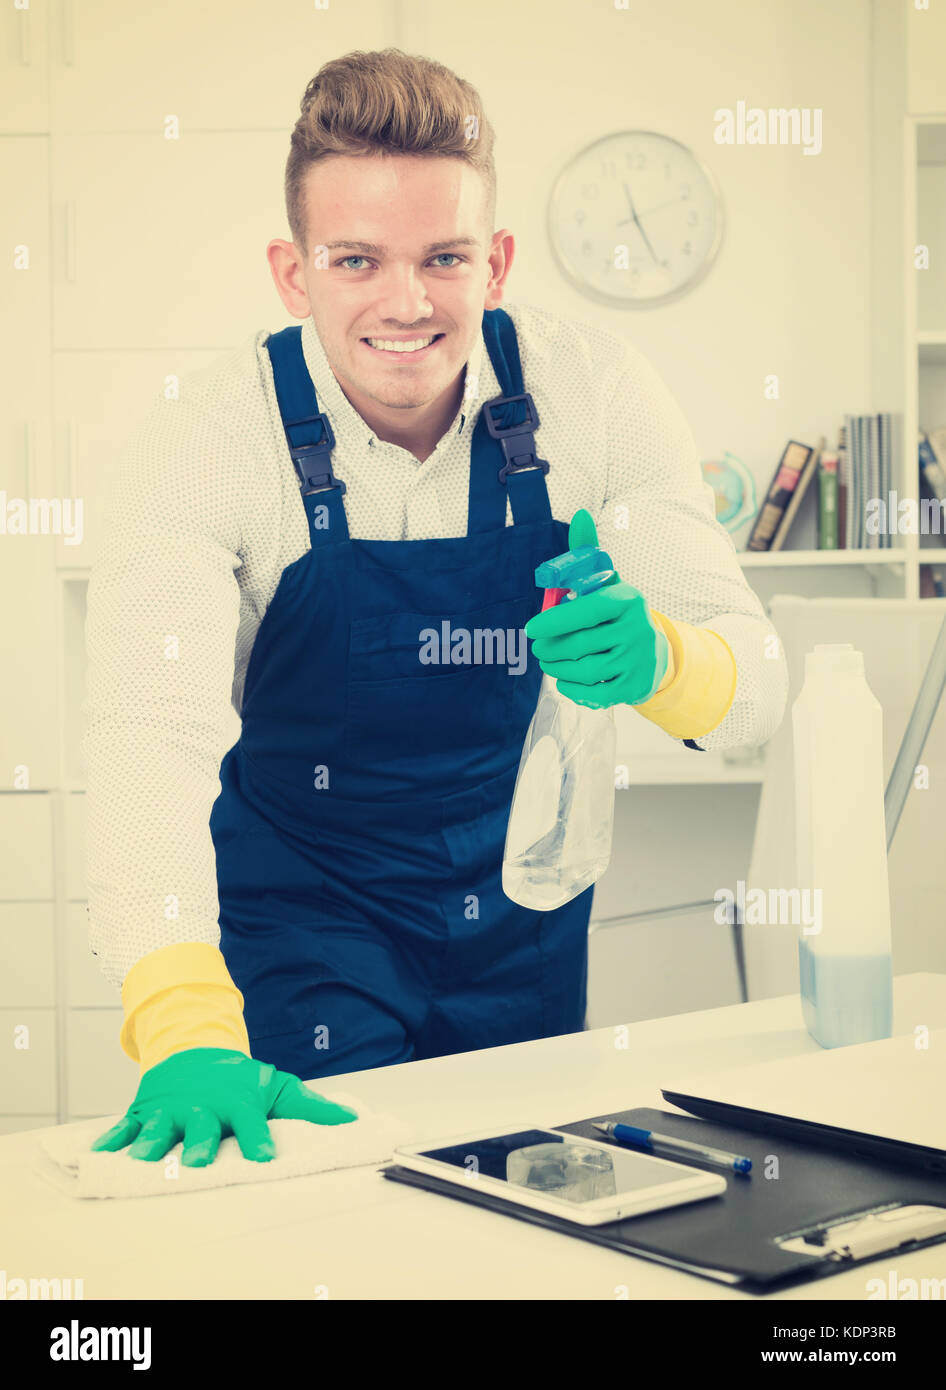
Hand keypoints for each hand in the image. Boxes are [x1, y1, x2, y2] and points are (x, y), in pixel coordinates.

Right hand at [90, 1047, 357, 1165]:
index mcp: (236, 1104)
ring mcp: (170, 1109)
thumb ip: (312, 1107)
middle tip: (195, 1161)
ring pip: (158, 1128)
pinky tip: (98, 1154)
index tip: (263, 1156)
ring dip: (149, 1143)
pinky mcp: (144, 1110)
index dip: (257, 1138)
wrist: (194, 1049)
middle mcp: (201, 1107)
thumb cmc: (238, 1078)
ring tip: (142, 1160)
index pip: (250, 1123)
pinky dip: (110, 1139)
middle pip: (200, 1127)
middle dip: (197, 1143)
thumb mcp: (276, 1086)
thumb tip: (353, 1122)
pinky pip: (124, 1126)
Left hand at [525, 510, 668, 708]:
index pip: (587, 610)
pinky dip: (572, 688)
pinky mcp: (634, 686)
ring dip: (557, 668)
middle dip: (550, 648)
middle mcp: (637, 630)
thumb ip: (588, 551)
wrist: (654, 652)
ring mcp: (637, 660)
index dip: (555, 621)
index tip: (531, 628)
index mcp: (628, 600)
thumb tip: (580, 514)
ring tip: (547, 661)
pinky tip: (563, 679)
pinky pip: (594, 693)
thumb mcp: (608, 582)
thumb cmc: (617, 613)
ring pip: (584, 669)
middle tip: (536, 648)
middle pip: (580, 644)